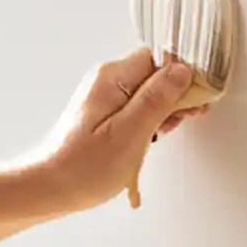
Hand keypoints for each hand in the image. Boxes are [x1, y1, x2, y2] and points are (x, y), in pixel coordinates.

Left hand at [37, 47, 207, 211]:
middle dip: (177, 96)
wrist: (48, 188)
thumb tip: (183, 71)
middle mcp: (108, 80)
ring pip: (149, 92)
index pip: (162, 58)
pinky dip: (150, 121)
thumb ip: (158, 99)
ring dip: (164, 111)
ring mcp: (105, 97)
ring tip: (160, 136)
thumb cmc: (82, 167)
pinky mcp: (105, 114)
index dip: (186, 77)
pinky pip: (138, 108)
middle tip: (184, 120)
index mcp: (114, 77)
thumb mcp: (130, 133)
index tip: (198, 98)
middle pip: (157, 73)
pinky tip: (151, 139)